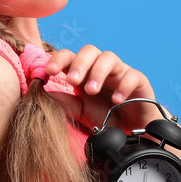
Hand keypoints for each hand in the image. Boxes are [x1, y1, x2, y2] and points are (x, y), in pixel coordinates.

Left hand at [43, 45, 158, 131]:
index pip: (70, 56)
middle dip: (79, 63)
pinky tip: (116, 100)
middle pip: (89, 50)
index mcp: (84, 72)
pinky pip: (132, 75)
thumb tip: (41, 92)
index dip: (58, 59)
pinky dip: (123, 85)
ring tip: (91, 91)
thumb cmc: (105, 117)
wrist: (131, 131)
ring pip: (109, 57)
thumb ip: (64, 102)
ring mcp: (120, 72)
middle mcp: (101, 68)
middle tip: (72, 81)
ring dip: (98, 72)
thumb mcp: (80, 111)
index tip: (48, 72)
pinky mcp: (139, 81)